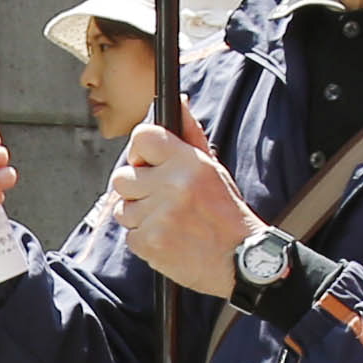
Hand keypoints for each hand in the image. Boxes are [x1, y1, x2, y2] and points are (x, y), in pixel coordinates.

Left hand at [109, 122, 256, 295]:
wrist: (240, 260)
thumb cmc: (226, 213)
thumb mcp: (213, 169)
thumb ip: (190, 136)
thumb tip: (178, 102)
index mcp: (188, 162)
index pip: (142, 137)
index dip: (140, 152)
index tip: (147, 164)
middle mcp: (172, 185)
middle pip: (122, 177)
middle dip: (136, 189)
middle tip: (159, 199)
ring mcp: (159, 215)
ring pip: (122, 209)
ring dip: (140, 216)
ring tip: (168, 222)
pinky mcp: (150, 242)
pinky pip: (130, 236)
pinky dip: (145, 240)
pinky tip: (169, 239)